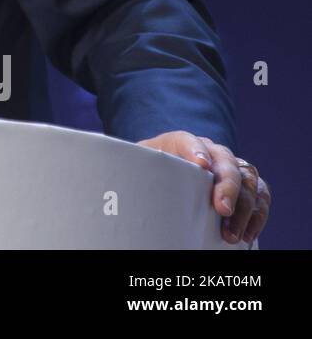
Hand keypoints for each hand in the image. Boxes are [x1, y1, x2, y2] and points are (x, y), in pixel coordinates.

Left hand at [137, 131, 270, 245]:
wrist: (161, 178)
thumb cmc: (148, 175)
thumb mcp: (137, 171)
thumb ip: (135, 171)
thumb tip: (113, 186)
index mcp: (178, 143)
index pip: (188, 141)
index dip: (195, 150)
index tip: (201, 166)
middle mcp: (209, 150)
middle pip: (225, 160)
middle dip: (227, 186)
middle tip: (223, 210)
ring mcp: (229, 165)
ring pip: (248, 178)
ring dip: (245, 206)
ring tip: (232, 233)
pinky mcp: (244, 183)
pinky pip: (260, 193)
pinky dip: (258, 213)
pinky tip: (248, 233)